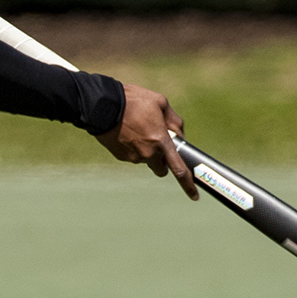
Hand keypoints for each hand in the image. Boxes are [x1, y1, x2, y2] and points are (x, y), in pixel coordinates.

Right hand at [97, 84, 197, 198]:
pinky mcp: (120, 156)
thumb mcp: (160, 102)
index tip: (194, 196)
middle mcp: (148, 153)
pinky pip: (131, 155)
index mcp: (161, 141)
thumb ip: (174, 121)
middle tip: (157, 143)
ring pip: (145, 160)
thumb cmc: (133, 100)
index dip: (188, 184)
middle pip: (161, 168)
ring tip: (137, 129)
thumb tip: (179, 134)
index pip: (178, 168)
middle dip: (162, 160)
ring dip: (145, 150)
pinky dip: (132, 147)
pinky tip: (127, 132)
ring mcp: (133, 157)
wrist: (102, 105)